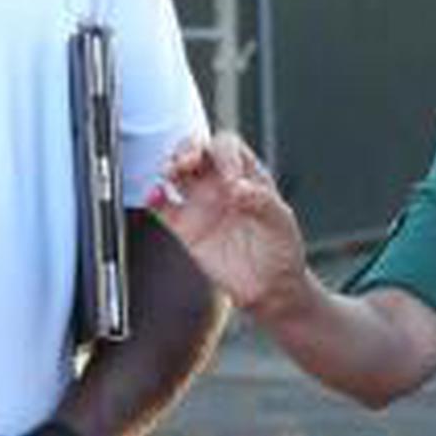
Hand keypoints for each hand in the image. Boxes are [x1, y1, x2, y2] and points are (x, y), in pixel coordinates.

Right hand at [152, 134, 308, 313]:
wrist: (270, 288)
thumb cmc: (281, 250)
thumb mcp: (281, 222)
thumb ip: (262, 202)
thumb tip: (237, 187)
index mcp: (247, 175)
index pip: (228, 147)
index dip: (224, 154)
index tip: (230, 180)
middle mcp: (221, 183)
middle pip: (197, 150)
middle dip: (188, 148)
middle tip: (187, 162)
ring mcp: (202, 203)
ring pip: (177, 172)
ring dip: (170, 166)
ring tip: (170, 173)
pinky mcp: (186, 228)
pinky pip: (163, 206)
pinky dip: (154, 198)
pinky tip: (154, 196)